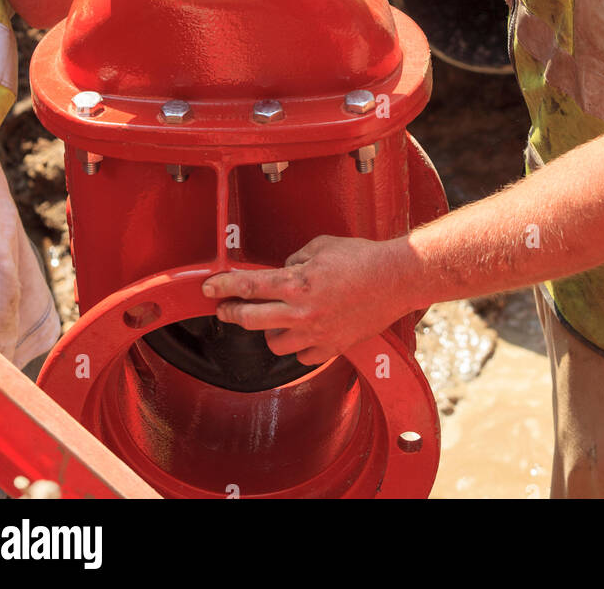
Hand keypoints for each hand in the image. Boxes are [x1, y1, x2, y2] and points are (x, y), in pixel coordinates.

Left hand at [201, 234, 408, 365]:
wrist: (396, 279)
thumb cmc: (362, 258)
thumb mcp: (321, 245)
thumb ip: (296, 259)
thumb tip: (283, 270)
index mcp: (298, 283)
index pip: (249, 286)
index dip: (223, 287)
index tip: (208, 289)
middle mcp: (303, 312)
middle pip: (251, 320)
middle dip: (231, 314)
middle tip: (225, 310)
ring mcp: (317, 334)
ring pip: (274, 343)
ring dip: (268, 331)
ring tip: (274, 320)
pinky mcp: (333, 348)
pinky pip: (302, 357)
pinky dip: (298, 347)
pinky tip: (301, 334)